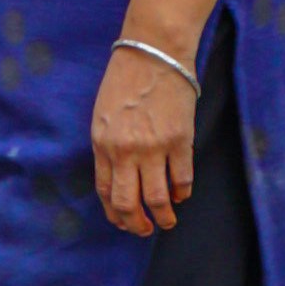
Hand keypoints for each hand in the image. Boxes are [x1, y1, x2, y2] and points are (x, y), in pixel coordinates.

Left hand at [93, 39, 197, 234]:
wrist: (154, 54)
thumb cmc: (126, 80)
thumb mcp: (103, 114)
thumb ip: (108, 146)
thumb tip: (119, 177)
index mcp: (102, 143)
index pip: (105, 191)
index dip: (115, 213)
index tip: (123, 222)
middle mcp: (125, 151)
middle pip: (129, 202)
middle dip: (136, 224)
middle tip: (144, 230)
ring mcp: (154, 148)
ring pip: (157, 199)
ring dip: (163, 217)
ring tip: (167, 222)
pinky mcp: (180, 142)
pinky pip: (182, 179)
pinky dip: (182, 193)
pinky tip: (180, 195)